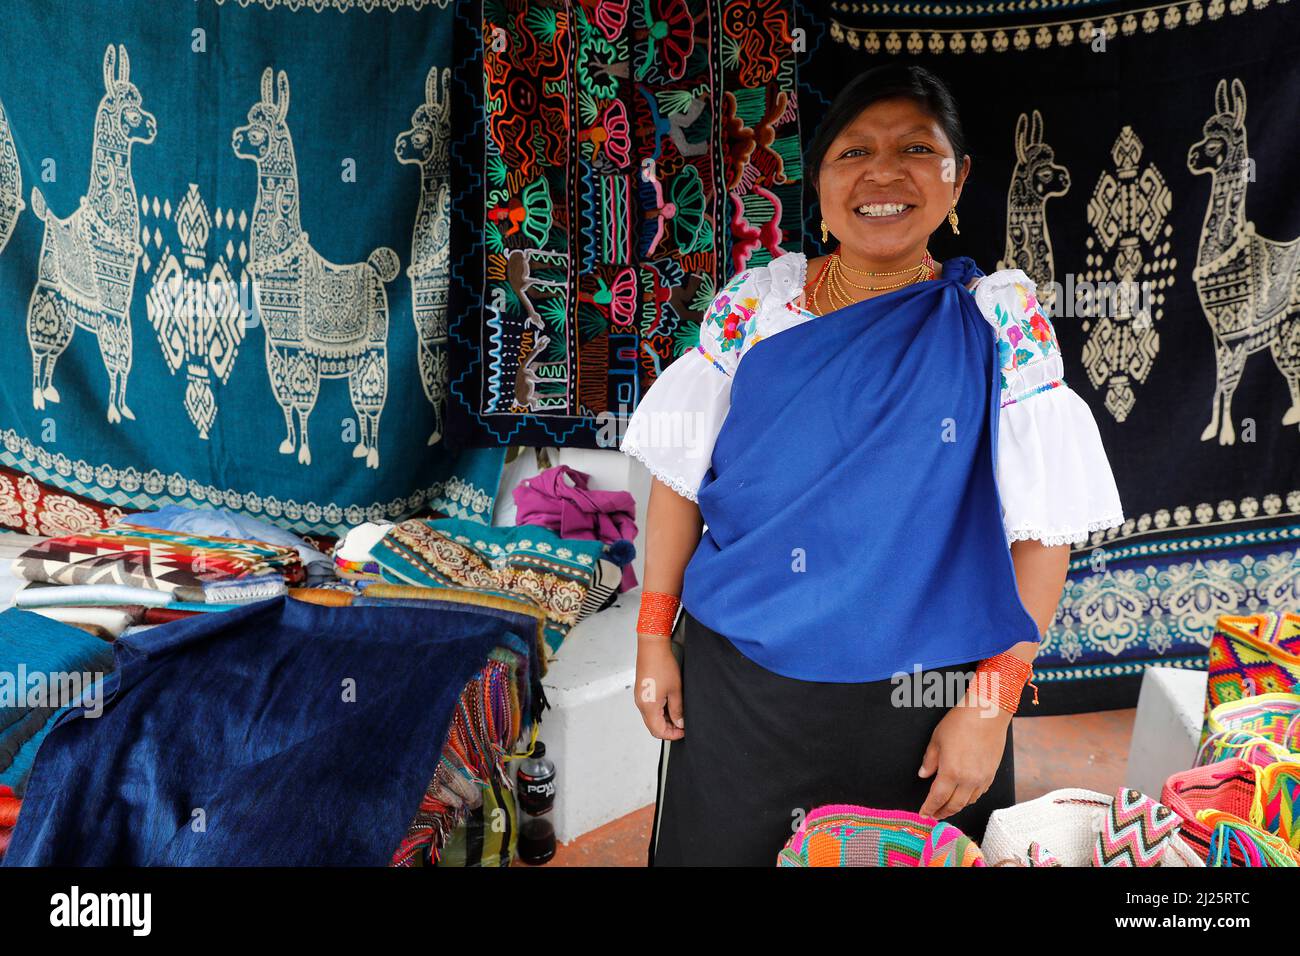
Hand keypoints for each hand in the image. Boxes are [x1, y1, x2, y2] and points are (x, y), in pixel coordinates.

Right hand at [633, 635, 683, 740]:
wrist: (652, 648)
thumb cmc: (662, 665)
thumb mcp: (676, 690)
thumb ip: (677, 710)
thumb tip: (680, 723)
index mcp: (649, 707)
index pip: (658, 731)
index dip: (672, 734)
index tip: (683, 730)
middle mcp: (641, 704)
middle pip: (653, 726)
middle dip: (668, 729)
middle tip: (682, 724)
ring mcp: (639, 698)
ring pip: (651, 718)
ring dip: (664, 720)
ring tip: (678, 713)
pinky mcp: (641, 692)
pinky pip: (649, 708)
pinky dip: (659, 711)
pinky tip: (670, 704)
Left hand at [917, 698, 1010, 820]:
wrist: (987, 714)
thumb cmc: (960, 723)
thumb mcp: (937, 740)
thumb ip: (929, 761)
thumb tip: (923, 774)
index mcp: (951, 772)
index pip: (937, 798)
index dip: (929, 808)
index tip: (923, 814)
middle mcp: (968, 780)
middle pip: (954, 805)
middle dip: (942, 812)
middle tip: (934, 815)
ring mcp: (982, 779)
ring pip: (968, 801)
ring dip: (956, 806)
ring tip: (947, 807)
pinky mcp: (991, 774)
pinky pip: (979, 793)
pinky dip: (969, 798)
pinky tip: (964, 795)